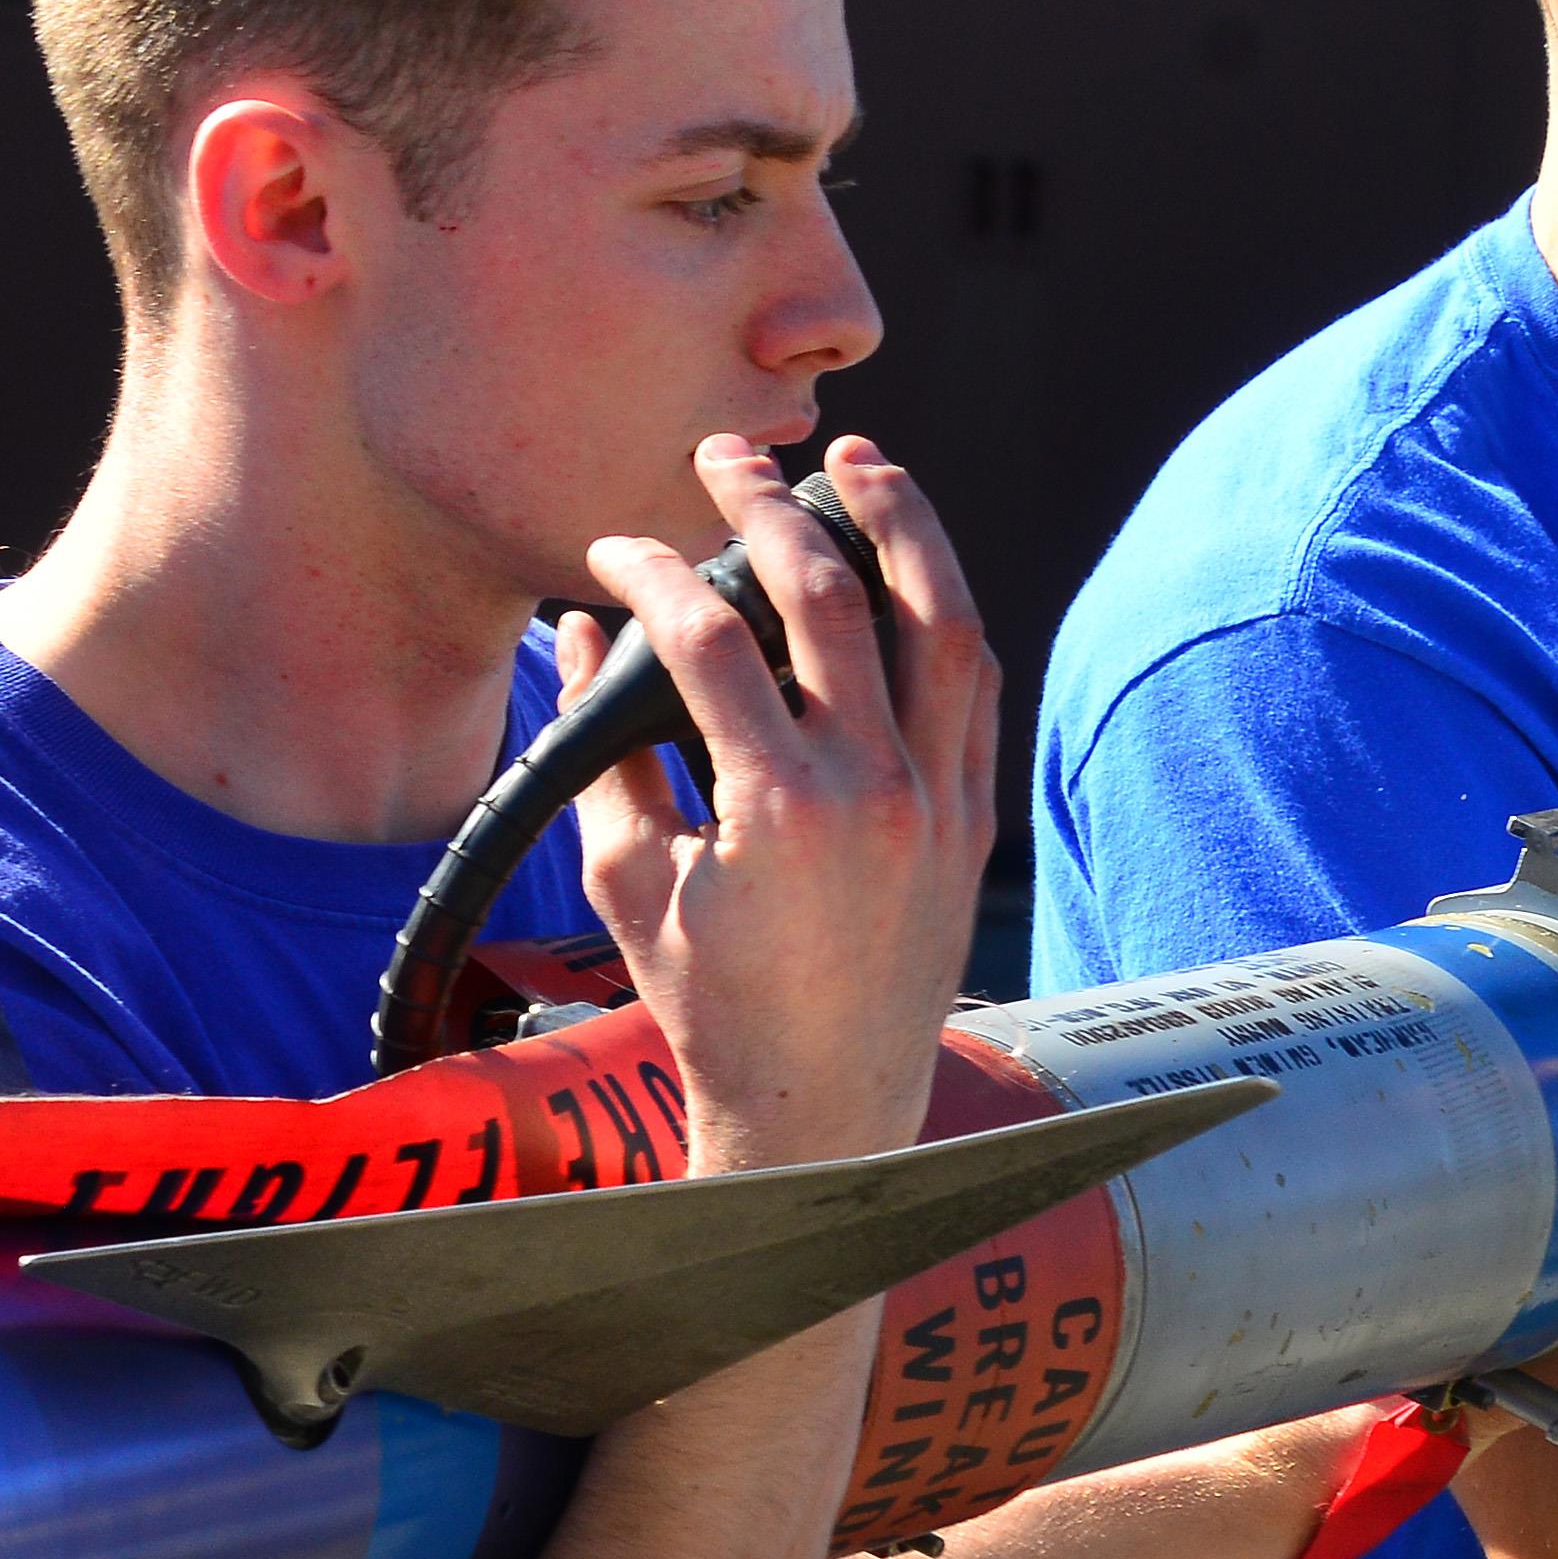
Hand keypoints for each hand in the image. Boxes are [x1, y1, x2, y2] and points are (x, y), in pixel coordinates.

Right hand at [568, 436, 996, 1177]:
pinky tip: (912, 566)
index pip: (711, 637)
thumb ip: (604, 754)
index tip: (616, 550)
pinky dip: (944, 612)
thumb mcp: (633, 882)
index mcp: (778, 807)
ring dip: (902, 525)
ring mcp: (939, 800)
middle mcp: (875, 789)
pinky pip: (974, 685)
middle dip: (769, 508)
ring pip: (940, 620)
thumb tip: (583, 636)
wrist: (823, 1101)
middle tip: (723, 458)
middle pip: (830, 596)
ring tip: (863, 460)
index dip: (654, 573)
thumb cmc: (713, 1002)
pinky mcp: (974, 817)